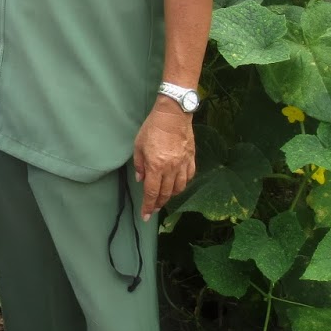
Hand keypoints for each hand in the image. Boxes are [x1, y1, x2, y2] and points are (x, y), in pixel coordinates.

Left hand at [132, 100, 195, 221]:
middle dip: (158, 203)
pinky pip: (189, 177)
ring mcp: (183, 164)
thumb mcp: (138, 145)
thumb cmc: (153, 128)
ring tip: (165, 198)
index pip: (151, 192)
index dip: (148, 206)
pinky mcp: (191, 158)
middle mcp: (170, 168)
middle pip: (165, 193)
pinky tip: (178, 185)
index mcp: (156, 166)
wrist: (173, 114)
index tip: (146, 216)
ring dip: (171, 196)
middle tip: (154, 208)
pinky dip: (183, 184)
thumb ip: (139, 164)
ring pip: (179, 188)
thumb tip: (141, 180)